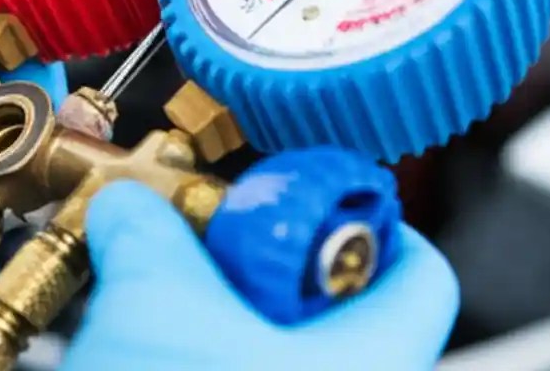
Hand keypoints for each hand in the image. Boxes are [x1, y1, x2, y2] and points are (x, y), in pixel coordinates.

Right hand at [63, 181, 458, 370]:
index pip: (419, 268)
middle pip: (327, 306)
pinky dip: (188, 365)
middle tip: (196, 245)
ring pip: (268, 353)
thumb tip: (131, 204)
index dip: (360, 214)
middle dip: (251, 267)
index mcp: (375, 358)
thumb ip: (147, 233)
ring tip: (146, 301)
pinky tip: (135, 358)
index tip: (294, 195)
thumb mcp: (155, 306)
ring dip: (206, 318)